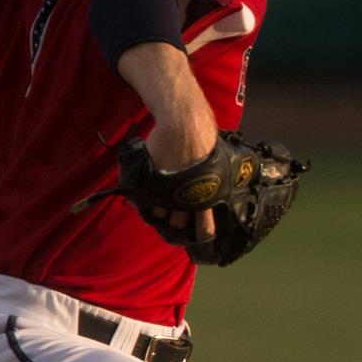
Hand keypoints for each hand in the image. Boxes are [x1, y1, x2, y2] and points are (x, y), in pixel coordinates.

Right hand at [141, 123, 218, 242]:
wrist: (184, 124)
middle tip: (174, 216)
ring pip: (160, 213)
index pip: (204, 225)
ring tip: (160, 201)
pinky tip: (146, 194)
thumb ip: (211, 182)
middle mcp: (186, 198)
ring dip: (160, 209)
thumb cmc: (204, 140)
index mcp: (206, 196)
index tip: (199, 236)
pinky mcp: (151, 181)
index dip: (201, 233)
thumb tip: (214, 194)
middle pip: (178, 222)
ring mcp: (167, 191)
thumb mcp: (216, 165)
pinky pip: (144, 199)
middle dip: (176, 221)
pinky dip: (144, 199)